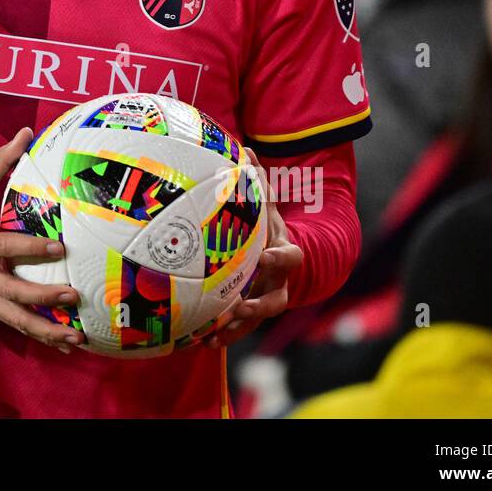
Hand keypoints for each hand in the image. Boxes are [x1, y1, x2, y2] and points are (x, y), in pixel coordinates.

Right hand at [0, 127, 81, 352]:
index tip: (59, 248)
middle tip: (73, 296)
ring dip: (44, 331)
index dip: (31, 249)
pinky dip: (36, 334)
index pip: (6, 247)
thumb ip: (1, 160)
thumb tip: (27, 132)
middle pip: (12, 292)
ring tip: (75, 339)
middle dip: (43, 297)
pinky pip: (12, 323)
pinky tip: (61, 342)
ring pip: (13, 318)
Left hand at [206, 147, 301, 348]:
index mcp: (283, 252)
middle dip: (258, 305)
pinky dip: (224, 336)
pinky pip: (240, 329)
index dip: (280, 257)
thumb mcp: (265, 206)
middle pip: (276, 298)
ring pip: (257, 320)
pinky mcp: (252, 314)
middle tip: (238, 307)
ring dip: (238, 328)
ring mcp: (267, 299)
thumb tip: (245, 148)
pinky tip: (202, 343)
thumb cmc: (268, 227)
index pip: (289, 256)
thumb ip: (257, 182)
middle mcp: (278, 281)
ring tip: (214, 336)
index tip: (266, 256)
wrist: (281, 257)